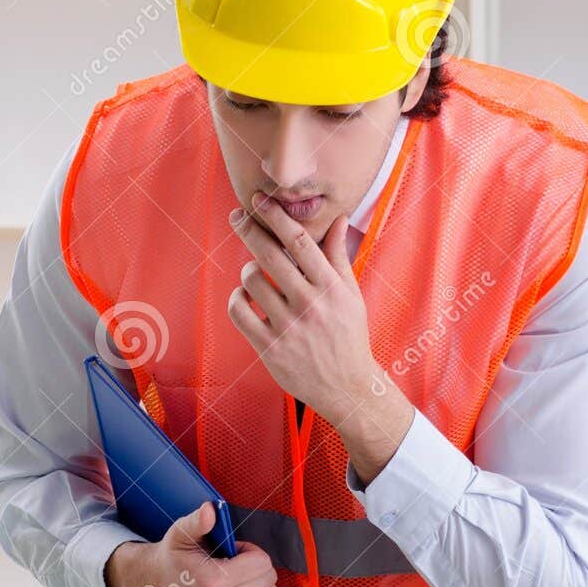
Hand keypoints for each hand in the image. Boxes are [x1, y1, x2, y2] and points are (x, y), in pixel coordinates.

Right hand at [104, 501, 275, 586]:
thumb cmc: (174, 560)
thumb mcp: (181, 535)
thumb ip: (198, 521)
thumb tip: (210, 510)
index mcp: (211, 583)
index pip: (261, 563)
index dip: (248, 551)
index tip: (231, 552)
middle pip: (268, 579)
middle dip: (254, 567)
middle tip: (230, 565)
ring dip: (255, 584)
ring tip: (231, 580)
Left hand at [225, 192, 413, 480]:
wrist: (347, 386)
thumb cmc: (348, 335)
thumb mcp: (350, 294)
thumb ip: (338, 256)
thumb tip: (336, 218)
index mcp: (331, 287)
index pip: (300, 241)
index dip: (277, 216)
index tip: (260, 200)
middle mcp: (309, 304)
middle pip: (269, 254)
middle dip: (249, 228)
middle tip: (237, 216)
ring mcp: (288, 326)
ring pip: (250, 280)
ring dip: (247, 271)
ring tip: (255, 275)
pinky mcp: (269, 347)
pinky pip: (239, 312)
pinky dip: (237, 299)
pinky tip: (245, 299)